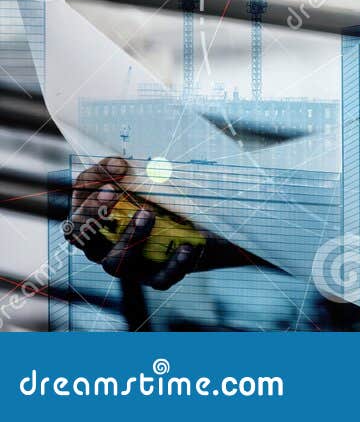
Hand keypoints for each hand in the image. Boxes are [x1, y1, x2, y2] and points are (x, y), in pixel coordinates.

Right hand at [64, 157, 206, 290]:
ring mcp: (131, 267)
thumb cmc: (156, 200)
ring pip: (116, 263)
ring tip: (148, 213)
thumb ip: (116, 167)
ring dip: (129, 237)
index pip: (75, 223)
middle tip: (115, 192)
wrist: (199, 229)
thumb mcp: (135, 177)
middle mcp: (107, 250)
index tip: (109, 186)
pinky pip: (160, 279)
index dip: (85, 206)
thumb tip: (118, 166)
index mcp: (97, 230)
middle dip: (95, 217)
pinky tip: (185, 247)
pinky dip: (173, 264)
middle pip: (86, 242)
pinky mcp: (158, 277)